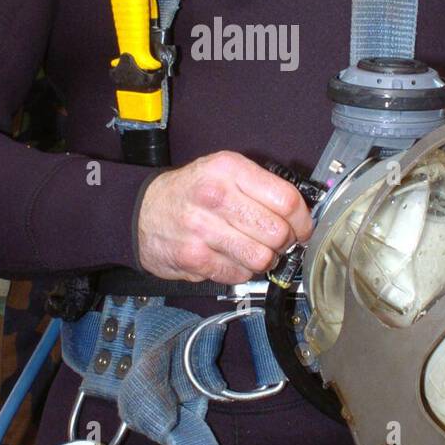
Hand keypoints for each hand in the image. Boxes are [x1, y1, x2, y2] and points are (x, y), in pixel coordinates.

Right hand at [136, 150, 313, 284]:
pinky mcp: (194, 258)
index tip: (302, 227)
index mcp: (229, 169)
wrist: (142, 211)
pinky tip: (232, 258)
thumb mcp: (223, 170)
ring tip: (254, 250)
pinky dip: (241, 272)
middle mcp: (216, 197)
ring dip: (264, 260)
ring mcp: (203, 229)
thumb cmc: (190, 191)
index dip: (302, 220)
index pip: (286, 200)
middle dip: (284, 242)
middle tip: (277, 241)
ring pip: (261, 258)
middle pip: (277, 232)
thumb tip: (301, 210)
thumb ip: (261, 184)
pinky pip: (239, 275)